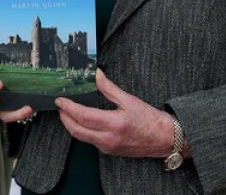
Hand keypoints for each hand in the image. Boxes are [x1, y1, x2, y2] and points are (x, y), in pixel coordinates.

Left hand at [56, 69, 184, 158]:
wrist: (165, 138)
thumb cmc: (150, 119)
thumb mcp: (129, 99)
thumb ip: (109, 88)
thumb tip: (96, 75)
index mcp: (114, 124)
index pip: (83, 116)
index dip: (69, 108)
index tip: (60, 100)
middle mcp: (109, 139)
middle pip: (77, 130)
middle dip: (64, 118)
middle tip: (60, 106)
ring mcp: (108, 147)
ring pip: (82, 137)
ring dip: (71, 125)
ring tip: (67, 112)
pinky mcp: (110, 151)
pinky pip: (90, 141)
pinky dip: (82, 130)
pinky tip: (82, 121)